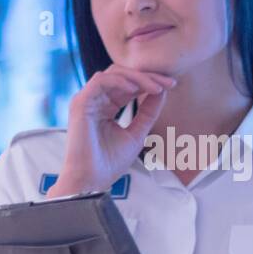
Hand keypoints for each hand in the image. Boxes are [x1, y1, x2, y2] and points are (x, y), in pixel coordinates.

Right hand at [50, 65, 176, 195]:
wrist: (92, 180)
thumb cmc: (110, 163)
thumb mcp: (137, 134)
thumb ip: (148, 112)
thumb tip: (162, 91)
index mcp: (106, 107)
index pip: (129, 86)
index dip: (150, 82)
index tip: (172, 85)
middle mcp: (96, 101)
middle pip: (123, 75)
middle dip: (147, 76)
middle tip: (168, 83)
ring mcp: (86, 100)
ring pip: (113, 73)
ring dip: (137, 77)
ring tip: (155, 87)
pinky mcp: (80, 103)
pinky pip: (100, 81)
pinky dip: (120, 81)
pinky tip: (136, 88)